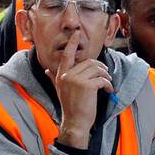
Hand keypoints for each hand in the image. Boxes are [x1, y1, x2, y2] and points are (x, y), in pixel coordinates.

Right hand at [45, 31, 111, 147]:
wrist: (75, 121)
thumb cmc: (70, 106)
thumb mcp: (60, 89)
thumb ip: (54, 78)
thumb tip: (46, 71)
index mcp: (61, 75)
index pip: (67, 55)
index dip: (72, 43)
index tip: (77, 33)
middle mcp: (67, 75)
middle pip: (89, 62)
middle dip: (101, 68)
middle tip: (105, 76)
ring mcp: (76, 80)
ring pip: (97, 69)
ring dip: (106, 76)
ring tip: (107, 84)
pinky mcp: (87, 86)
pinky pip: (102, 79)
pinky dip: (108, 84)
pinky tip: (108, 91)